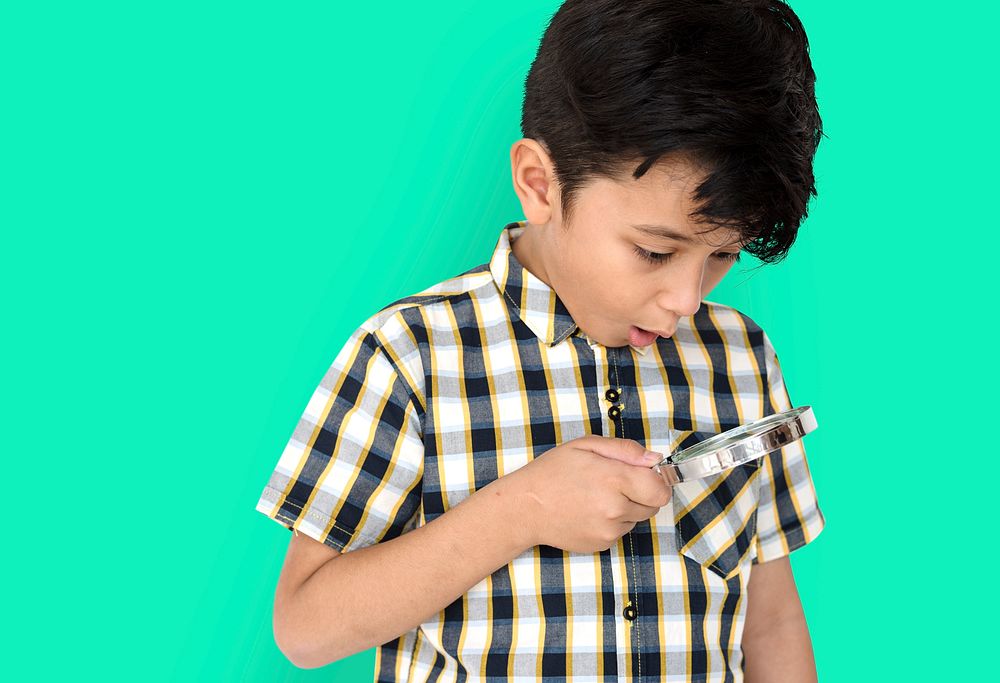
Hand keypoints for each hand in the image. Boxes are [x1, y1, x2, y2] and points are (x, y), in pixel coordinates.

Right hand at [499, 435, 671, 552]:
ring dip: (625, 507)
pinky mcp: (602, 544)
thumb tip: (654, 459)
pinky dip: (612, 521)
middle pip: (653, 505)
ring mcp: (609, 530)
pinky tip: (589, 511)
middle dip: (641, 493)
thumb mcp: (585, 446)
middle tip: (615, 483)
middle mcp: (615, 509)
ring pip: (636, 518)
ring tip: (596, 497)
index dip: (657, 480)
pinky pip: (620, 531)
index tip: (645, 474)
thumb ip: (625, 450)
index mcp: (615, 479)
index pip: (661, 489)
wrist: (524, 507)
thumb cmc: (552, 472)